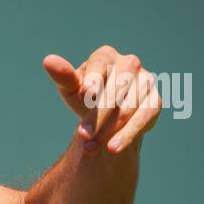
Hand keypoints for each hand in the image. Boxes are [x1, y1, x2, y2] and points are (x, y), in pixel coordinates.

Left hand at [43, 46, 159, 154]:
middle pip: (115, 89)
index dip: (94, 80)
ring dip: (110, 129)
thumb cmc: (85, 96)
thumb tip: (48, 60)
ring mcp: (146, 80)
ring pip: (128, 107)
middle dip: (97, 115)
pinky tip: (113, 148)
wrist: (106, 114)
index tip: (86, 95)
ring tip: (91, 147)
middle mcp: (129, 63)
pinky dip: (128, 134)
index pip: (100, 65)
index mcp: (105, 56)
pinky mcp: (155, 100)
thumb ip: (63, 76)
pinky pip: (145, 117)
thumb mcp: (71, 88)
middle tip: (83, 135)